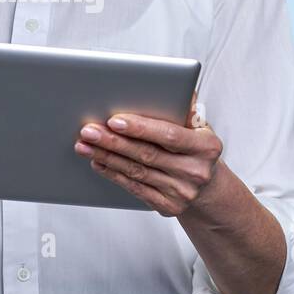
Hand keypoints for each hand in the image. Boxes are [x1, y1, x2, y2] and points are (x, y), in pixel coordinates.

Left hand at [73, 91, 223, 216]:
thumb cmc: (197, 149)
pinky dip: (114, 174)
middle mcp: (196, 171)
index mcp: (206, 146)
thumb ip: (186, 108)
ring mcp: (182, 192)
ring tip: (84, 145)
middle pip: (147, 154)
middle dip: (114, 141)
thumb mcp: (201, 127)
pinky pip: (135, 188)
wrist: (209, 189)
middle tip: (88, 130)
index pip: (169, 135)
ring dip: (107, 157)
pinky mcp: (169, 206)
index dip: (141, 128)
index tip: (115, 120)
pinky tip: (98, 163)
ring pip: (136, 171)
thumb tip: (174, 87)